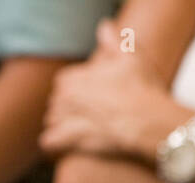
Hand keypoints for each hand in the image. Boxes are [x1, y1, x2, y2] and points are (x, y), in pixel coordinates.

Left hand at [40, 20, 188, 159]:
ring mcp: (65, 118)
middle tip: (86, 110)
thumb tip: (104, 27)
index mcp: (76, 77)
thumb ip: (113, 41)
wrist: (145, 119)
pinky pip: (49, 140)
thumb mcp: (131, 56)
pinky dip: (54, 142)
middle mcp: (66, 97)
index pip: (63, 80)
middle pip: (56, 100)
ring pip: (51, 119)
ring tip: (77, 125)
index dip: (74, 85)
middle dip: (67, 104)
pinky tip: (64, 142)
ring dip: (60, 122)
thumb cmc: (141, 87)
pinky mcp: (69, 139)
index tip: (86, 90)